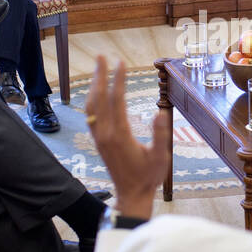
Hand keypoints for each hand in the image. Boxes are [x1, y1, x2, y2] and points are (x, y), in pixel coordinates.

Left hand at [84, 56, 171, 219]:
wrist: (131, 195)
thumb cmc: (148, 177)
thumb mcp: (160, 157)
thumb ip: (160, 135)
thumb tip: (160, 113)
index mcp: (120, 134)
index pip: (117, 100)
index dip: (118, 80)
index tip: (121, 62)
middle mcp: (106, 134)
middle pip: (99, 98)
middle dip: (100, 75)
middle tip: (101, 56)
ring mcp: (99, 138)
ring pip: (91, 106)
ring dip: (94, 86)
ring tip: (98, 69)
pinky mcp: (98, 141)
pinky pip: (91, 116)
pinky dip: (92, 100)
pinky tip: (95, 94)